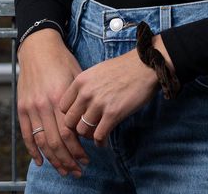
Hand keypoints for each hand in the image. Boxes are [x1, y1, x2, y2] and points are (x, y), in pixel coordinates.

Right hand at [17, 29, 90, 176]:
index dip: (78, 150)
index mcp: (59, 98)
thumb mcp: (77, 78)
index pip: (69, 134)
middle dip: (68, 160)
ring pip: (42, 142)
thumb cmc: (62, 61)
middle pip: (56, 142)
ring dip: (53, 160)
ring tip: (64, 170)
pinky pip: (26, 134)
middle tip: (77, 170)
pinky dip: (32, 150)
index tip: (87, 159)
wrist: (38, 48)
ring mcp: (30, 107)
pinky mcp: (22, 107)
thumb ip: (81, 102)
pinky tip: (41, 161)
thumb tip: (90, 125)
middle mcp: (43, 105)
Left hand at [58, 35, 173, 145]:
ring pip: (82, 131)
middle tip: (87, 130)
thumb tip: (79, 104)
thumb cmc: (123, 69)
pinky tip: (104, 142)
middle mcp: (86, 93)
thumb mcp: (97, 72)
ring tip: (96, 135)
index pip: (62, 107)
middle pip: (69, 122)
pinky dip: (101, 142)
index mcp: (80, 81)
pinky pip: (99, 136)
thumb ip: (85, 87)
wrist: (145, 66)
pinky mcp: (113, 114)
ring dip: (89, 136)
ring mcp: (99, 104)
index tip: (78, 119)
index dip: (69, 115)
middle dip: (77, 128)